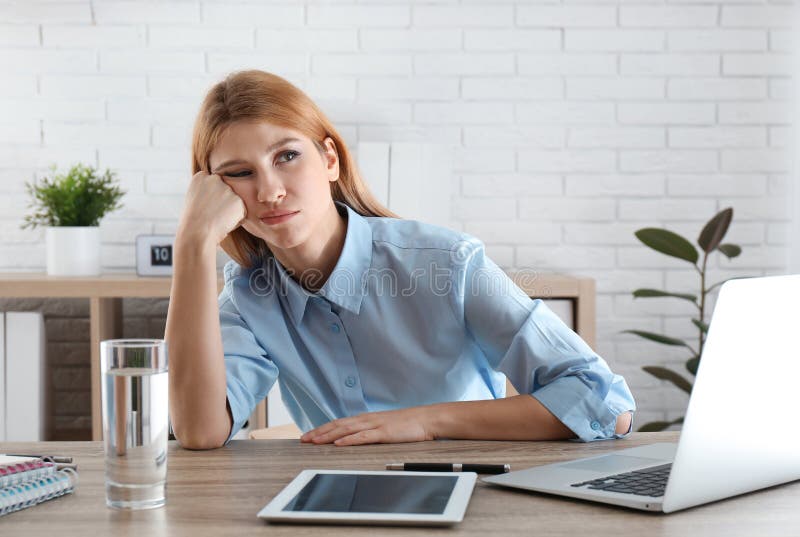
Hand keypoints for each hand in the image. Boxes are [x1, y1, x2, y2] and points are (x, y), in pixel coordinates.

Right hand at [177, 171, 246, 247]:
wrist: (197, 233)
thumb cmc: (193, 222)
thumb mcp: (194, 200)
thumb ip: (206, 192)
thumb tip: (219, 195)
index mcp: (201, 177)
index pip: (212, 183)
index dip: (210, 196)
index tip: (205, 205)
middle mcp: (215, 179)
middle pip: (225, 191)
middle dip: (223, 202)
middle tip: (212, 214)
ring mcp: (228, 189)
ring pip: (234, 202)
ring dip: (229, 211)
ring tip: (216, 220)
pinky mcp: (239, 200)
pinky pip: (241, 212)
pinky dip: (236, 220)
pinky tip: (224, 223)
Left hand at [300, 407, 436, 445]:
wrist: (426, 418)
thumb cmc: (407, 424)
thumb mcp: (385, 426)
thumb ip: (371, 430)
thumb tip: (357, 437)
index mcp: (367, 418)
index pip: (339, 423)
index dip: (323, 429)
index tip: (309, 435)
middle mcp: (367, 419)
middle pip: (338, 425)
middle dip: (319, 432)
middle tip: (304, 439)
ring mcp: (375, 425)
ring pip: (346, 430)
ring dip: (329, 435)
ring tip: (315, 441)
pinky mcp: (384, 432)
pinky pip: (363, 436)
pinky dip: (349, 439)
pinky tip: (338, 443)